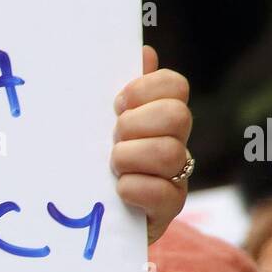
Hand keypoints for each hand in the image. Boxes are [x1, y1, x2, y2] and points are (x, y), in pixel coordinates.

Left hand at [110, 45, 191, 243]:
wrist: (94, 220)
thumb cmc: (97, 166)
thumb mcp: (102, 126)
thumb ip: (124, 93)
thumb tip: (145, 52)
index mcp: (161, 117)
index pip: (175, 86)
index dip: (145, 89)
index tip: (116, 104)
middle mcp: (176, 144)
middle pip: (177, 116)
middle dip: (136, 124)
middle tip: (113, 138)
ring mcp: (177, 178)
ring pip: (168, 153)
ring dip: (130, 157)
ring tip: (112, 167)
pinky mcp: (167, 211)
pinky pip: (162, 193)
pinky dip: (134, 188)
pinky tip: (119, 190)